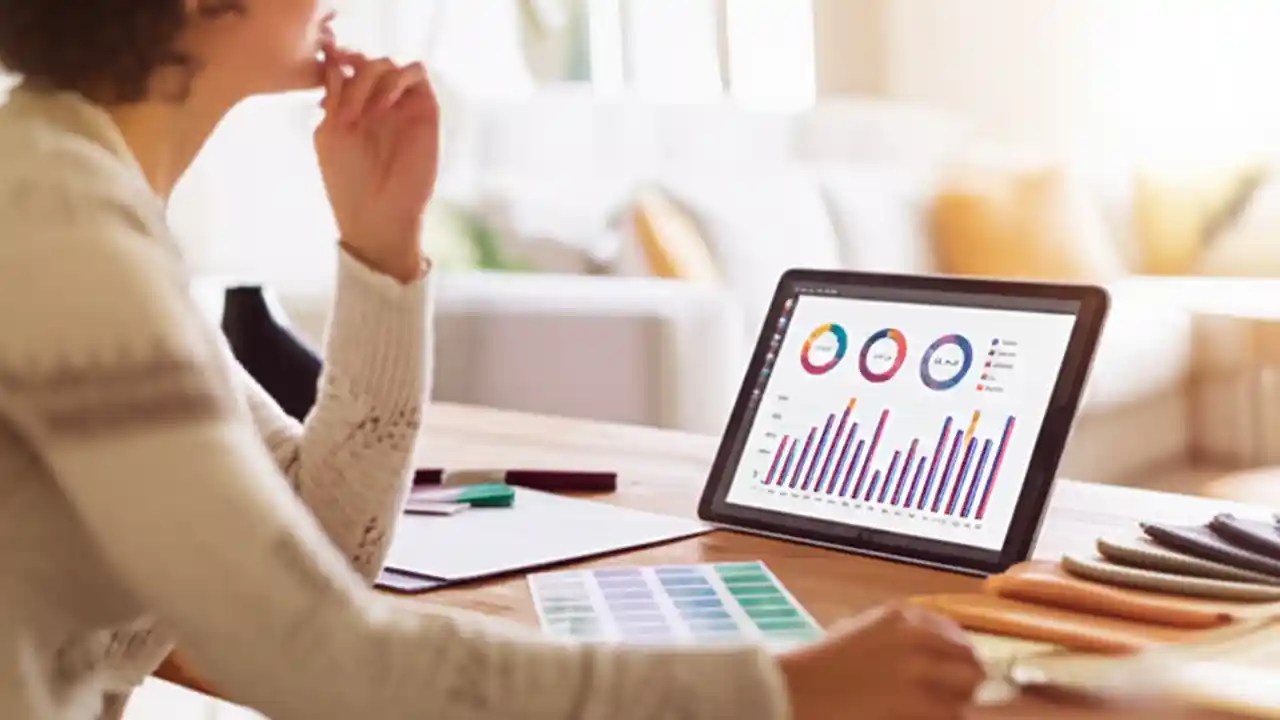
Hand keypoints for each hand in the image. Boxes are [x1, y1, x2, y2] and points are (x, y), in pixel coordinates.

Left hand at [315, 44, 439, 282]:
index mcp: (352, 107)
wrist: (377, 213)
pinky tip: (385, 104)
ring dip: (376, 75)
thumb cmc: (347, 181)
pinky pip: (417, 73)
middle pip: (369, 62)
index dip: (339, 58)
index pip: (348, 66)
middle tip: (348, 108)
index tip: (329, 65)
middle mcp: (378, 103)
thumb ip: (334, 95)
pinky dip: (399, 78)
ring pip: (392, 63)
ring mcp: (402, 106)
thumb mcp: (329, 132)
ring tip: (365, 110)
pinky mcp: (425, 112)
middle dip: (355, 74)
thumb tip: (335, 57)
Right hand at [779, 605, 984, 719]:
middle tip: (952, 699)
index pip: (954, 633)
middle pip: (970, 660)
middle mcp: (915, 636)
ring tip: (938, 712)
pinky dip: (946, 717)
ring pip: (968, 689)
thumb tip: (930, 656)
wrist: (793, 690)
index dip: (959, 656)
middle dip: (966, 682)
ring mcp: (918, 669)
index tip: (954, 671)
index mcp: (899, 616)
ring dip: (958, 703)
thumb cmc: (818, 667)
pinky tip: (926, 718)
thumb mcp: (857, 634)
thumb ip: (894, 637)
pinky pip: (953, 713)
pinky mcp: (916, 701)